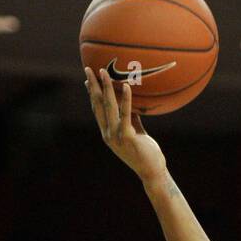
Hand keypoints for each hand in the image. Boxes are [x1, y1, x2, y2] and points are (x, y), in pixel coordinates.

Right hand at [85, 66, 167, 186]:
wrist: (152, 172)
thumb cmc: (146, 153)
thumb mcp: (136, 132)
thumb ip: (132, 117)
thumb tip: (132, 100)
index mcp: (108, 133)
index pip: (96, 110)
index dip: (91, 94)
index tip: (88, 80)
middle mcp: (108, 134)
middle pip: (97, 105)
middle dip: (93, 86)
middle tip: (89, 69)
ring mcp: (116, 136)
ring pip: (108, 107)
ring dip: (105, 88)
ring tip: (103, 72)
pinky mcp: (127, 137)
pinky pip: (125, 114)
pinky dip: (125, 99)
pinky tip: (126, 86)